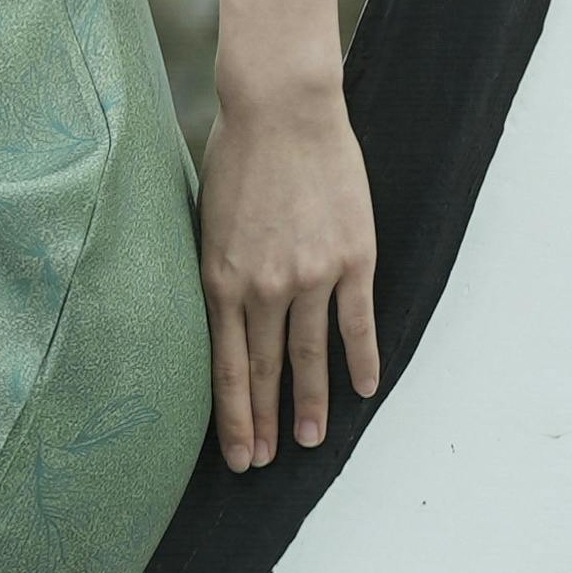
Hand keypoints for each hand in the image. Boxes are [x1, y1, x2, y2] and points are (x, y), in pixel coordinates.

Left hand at [196, 80, 381, 469]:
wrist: (282, 109)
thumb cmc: (237, 155)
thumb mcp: (207, 218)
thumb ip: (216, 270)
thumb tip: (221, 311)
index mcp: (219, 278)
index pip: (226, 365)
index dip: (232, 415)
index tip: (237, 455)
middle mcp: (263, 287)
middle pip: (266, 370)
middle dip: (263, 422)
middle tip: (265, 463)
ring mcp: (310, 276)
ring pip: (311, 356)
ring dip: (311, 403)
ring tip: (310, 440)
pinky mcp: (352, 260)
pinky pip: (357, 324)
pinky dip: (361, 361)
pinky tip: (364, 391)